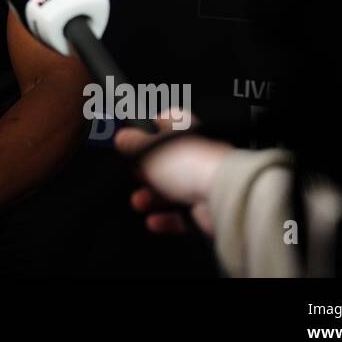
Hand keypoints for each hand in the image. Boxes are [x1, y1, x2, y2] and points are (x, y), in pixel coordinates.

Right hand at [113, 111, 231, 235]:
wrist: (220, 196)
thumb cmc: (188, 165)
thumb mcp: (148, 148)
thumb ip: (132, 142)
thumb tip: (121, 136)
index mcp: (185, 130)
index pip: (166, 121)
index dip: (147, 129)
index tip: (132, 139)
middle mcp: (197, 154)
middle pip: (167, 160)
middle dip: (147, 171)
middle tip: (135, 173)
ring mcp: (203, 181)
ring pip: (174, 189)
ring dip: (153, 197)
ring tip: (139, 201)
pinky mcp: (208, 207)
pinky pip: (183, 213)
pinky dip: (167, 218)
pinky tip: (154, 220)